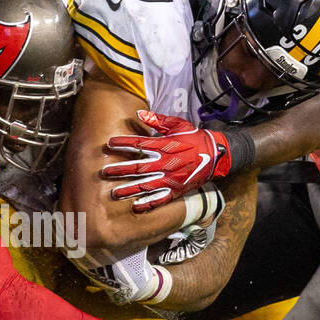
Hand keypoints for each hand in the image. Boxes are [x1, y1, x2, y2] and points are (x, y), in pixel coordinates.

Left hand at [102, 110, 231, 212]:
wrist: (215, 155)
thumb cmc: (193, 137)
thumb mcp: (177, 124)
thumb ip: (157, 120)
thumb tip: (139, 112)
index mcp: (165, 146)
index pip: (140, 145)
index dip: (123, 144)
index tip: (109, 144)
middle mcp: (166, 163)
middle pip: (139, 167)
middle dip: (120, 170)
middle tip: (104, 172)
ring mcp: (171, 178)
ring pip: (146, 185)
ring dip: (129, 189)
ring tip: (114, 193)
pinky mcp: (176, 189)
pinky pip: (161, 198)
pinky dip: (148, 203)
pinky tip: (136, 206)